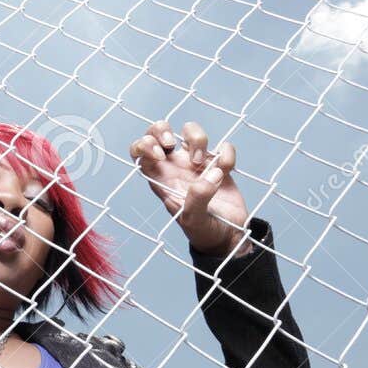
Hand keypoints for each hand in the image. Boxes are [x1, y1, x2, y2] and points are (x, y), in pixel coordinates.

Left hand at [129, 118, 249, 256]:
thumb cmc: (203, 231)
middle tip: (170, 145)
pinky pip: (222, 146)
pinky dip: (226, 154)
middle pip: (158, 132)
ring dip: (197, 139)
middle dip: (161, 129)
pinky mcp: (219, 165)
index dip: (143, 145)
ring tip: (201, 162)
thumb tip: (211, 174)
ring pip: (190, 131)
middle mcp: (175, 167)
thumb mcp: (193, 220)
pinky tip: (226, 171)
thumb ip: (197, 198)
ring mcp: (197, 164)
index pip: (139, 153)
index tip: (159, 154)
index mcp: (160, 179)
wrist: (228, 238)